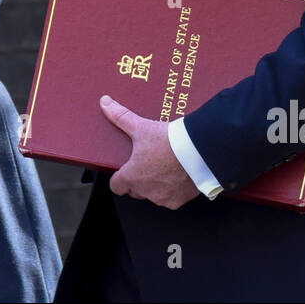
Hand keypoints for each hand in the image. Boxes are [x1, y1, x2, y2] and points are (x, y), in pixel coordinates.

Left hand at [102, 95, 198, 209]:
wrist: (199, 150)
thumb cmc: (169, 141)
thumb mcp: (141, 127)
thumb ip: (121, 116)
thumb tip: (105, 102)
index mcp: (131, 176)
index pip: (116, 186)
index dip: (119, 177)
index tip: (125, 169)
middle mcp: (145, 191)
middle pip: (134, 191)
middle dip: (138, 180)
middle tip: (147, 164)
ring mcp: (162, 198)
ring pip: (153, 195)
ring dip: (155, 186)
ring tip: (164, 167)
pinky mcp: (178, 201)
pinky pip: (170, 199)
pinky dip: (173, 190)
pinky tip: (177, 176)